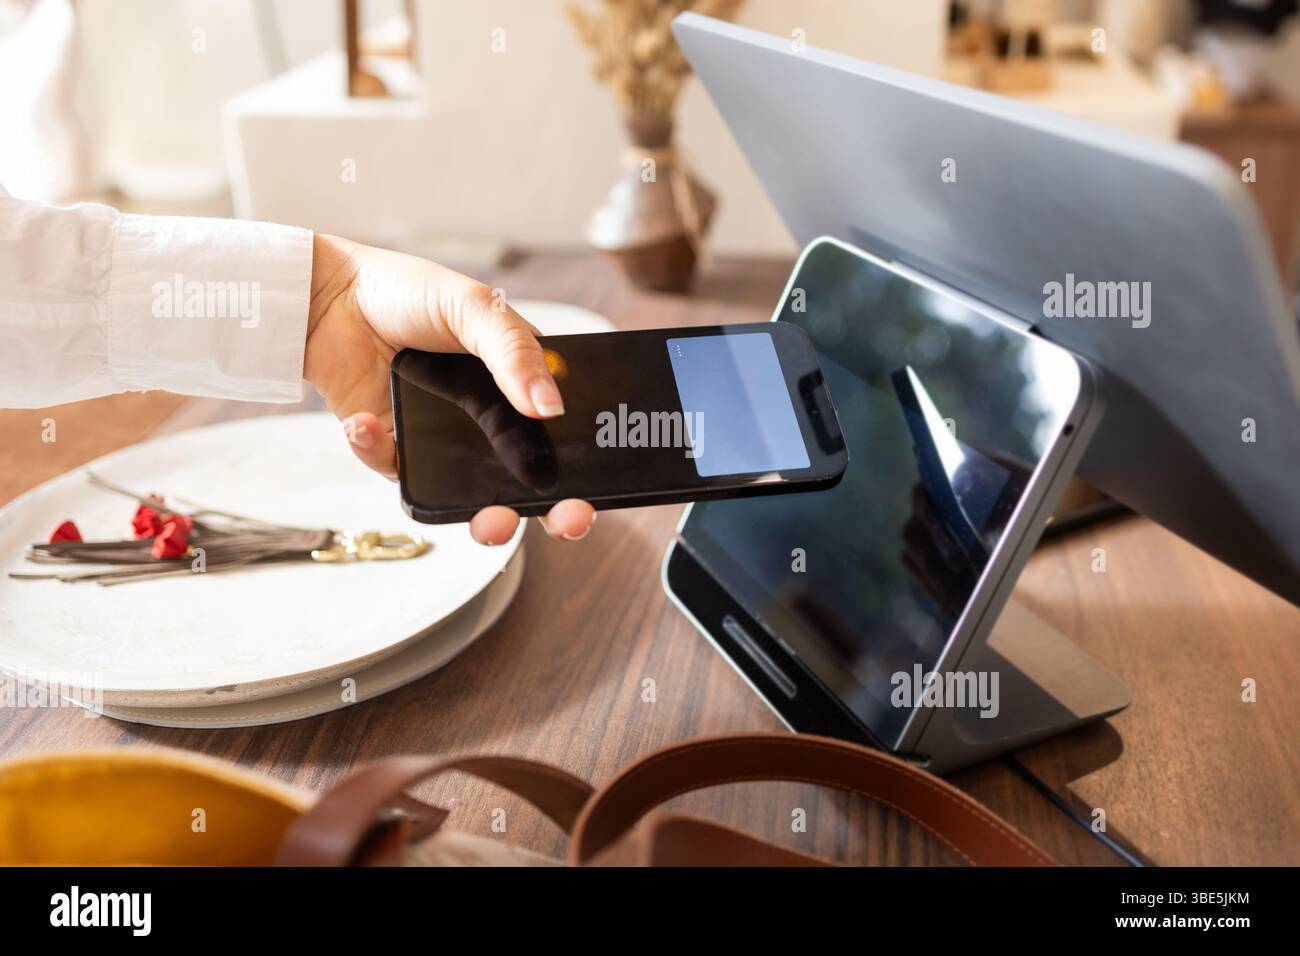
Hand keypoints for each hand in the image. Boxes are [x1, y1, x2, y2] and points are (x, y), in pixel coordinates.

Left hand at [303, 234, 595, 545]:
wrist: (331, 295)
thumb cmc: (409, 292)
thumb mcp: (475, 309)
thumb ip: (516, 353)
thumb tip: (551, 406)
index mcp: (516, 382)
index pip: (558, 434)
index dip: (578, 469)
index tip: (587, 496)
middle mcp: (484, 418)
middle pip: (522, 480)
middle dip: (544, 510)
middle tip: (559, 520)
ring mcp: (440, 438)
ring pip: (468, 495)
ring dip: (479, 515)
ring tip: (484, 518)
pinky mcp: (394, 448)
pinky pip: (397, 472)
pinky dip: (380, 453)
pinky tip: (364, 423)